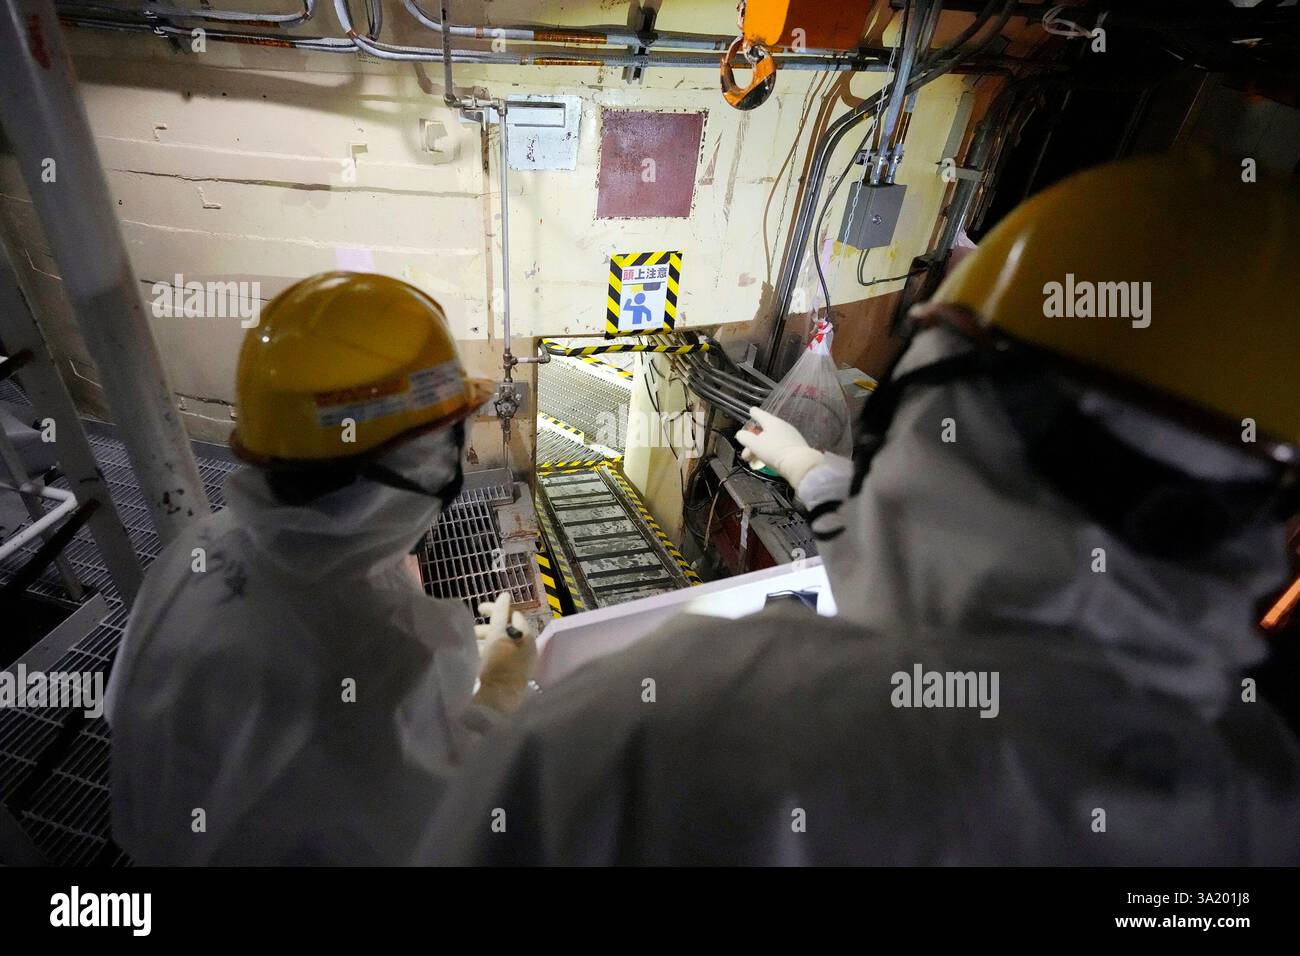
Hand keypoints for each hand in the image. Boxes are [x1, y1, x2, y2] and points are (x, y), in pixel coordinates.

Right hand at [473, 592, 537, 715]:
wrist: (497, 700)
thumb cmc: (497, 663)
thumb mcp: (497, 635)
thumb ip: (500, 614)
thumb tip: (505, 595)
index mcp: (527, 637)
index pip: (513, 615)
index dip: (496, 609)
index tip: (478, 609)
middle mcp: (527, 648)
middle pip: (507, 630)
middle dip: (488, 626)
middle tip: (471, 629)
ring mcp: (521, 663)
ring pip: (502, 643)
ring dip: (486, 639)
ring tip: (471, 643)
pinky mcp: (513, 675)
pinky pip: (501, 656)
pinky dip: (489, 651)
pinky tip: (476, 655)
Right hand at [735, 407, 825, 488]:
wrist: (799, 464)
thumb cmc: (774, 452)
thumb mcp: (755, 445)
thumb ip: (745, 438)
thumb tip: (740, 434)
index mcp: (772, 422)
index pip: (760, 414)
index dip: (754, 413)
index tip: (751, 410)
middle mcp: (782, 425)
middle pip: (764, 430)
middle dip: (753, 442)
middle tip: (746, 455)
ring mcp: (791, 435)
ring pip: (771, 439)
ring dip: (761, 448)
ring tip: (755, 460)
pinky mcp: (796, 446)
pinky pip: (779, 445)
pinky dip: (771, 451)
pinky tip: (768, 460)